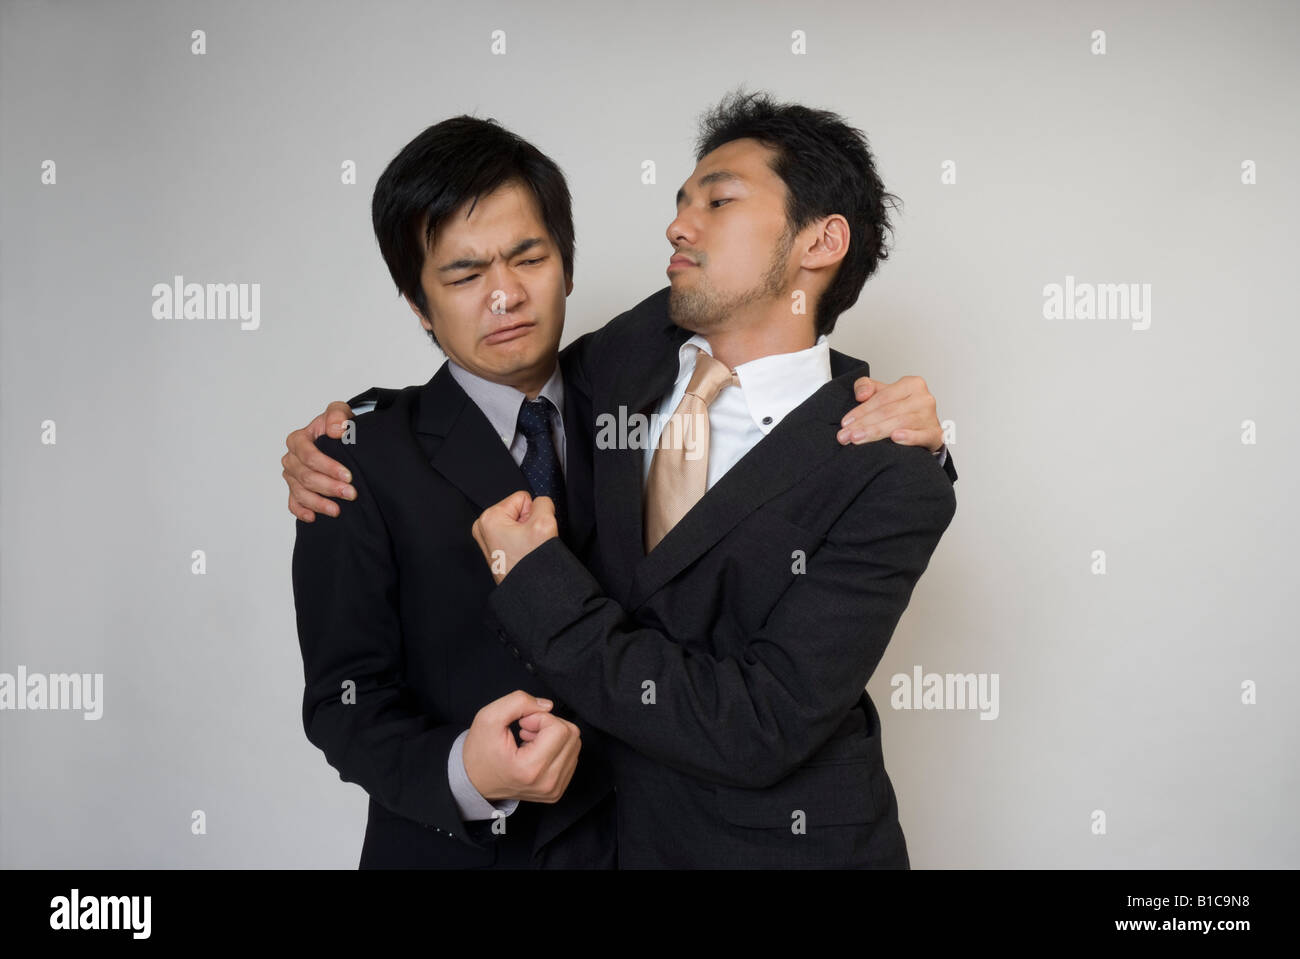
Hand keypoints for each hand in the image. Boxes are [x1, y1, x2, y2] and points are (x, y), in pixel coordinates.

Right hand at [283, 401, 358, 520]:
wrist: (339, 438)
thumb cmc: (337, 426)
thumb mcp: (340, 413)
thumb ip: (337, 415)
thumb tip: (335, 430)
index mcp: (298, 440)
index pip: (308, 455)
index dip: (327, 467)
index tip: (348, 475)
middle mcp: (291, 458)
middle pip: (305, 476)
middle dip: (329, 487)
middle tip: (351, 493)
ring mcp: (292, 476)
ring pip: (300, 492)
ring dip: (318, 503)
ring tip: (337, 510)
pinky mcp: (295, 489)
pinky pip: (293, 503)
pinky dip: (302, 511)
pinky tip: (313, 517)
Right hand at [462, 690, 581, 803]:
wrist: (474, 781)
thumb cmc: (480, 751)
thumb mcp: (489, 717)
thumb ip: (518, 701)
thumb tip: (547, 706)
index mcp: (530, 769)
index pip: (559, 729)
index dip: (540, 717)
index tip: (522, 724)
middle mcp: (547, 783)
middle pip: (571, 735)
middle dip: (548, 724)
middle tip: (526, 730)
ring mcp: (554, 789)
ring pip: (574, 744)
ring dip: (553, 735)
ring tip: (530, 741)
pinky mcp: (557, 790)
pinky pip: (571, 756)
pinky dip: (556, 747)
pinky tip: (536, 750)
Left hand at [471, 491, 559, 584]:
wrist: (531, 592)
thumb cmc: (532, 563)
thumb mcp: (545, 522)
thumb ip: (544, 502)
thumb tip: (541, 503)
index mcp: (490, 517)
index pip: (523, 498)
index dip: (533, 513)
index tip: (532, 531)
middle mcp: (483, 527)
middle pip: (517, 509)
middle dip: (529, 523)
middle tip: (530, 541)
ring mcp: (486, 539)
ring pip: (517, 522)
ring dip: (526, 533)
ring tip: (526, 548)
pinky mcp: (493, 548)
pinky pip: (513, 534)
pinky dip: (521, 542)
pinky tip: (522, 553)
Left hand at [837, 375, 943, 450]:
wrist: (922, 428)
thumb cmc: (901, 410)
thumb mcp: (882, 393)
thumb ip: (866, 387)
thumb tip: (861, 394)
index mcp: (912, 384)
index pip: (882, 398)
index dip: (861, 411)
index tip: (845, 423)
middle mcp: (924, 399)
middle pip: (888, 411)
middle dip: (863, 424)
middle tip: (846, 436)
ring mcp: (931, 417)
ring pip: (900, 423)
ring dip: (876, 432)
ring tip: (858, 439)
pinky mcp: (936, 434)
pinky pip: (922, 436)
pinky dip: (909, 437)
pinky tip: (895, 438)